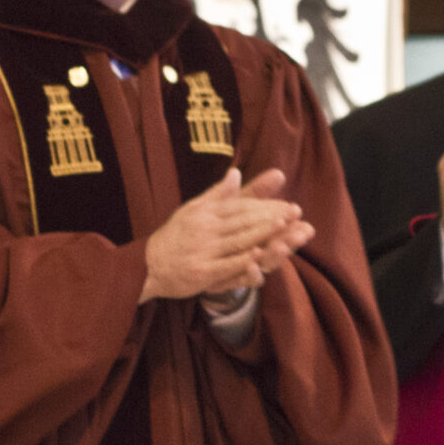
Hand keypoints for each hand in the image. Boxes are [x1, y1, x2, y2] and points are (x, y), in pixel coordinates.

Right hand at [142, 168, 304, 303]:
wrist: (148, 265)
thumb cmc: (176, 236)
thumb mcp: (194, 210)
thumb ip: (218, 194)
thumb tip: (236, 172)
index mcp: (205, 212)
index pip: (240, 206)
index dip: (265, 205)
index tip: (288, 205)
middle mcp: (204, 229)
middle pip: (242, 221)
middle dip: (270, 217)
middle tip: (294, 213)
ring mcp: (202, 251)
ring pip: (237, 241)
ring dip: (261, 234)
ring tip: (283, 227)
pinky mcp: (201, 272)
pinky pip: (225, 265)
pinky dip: (242, 261)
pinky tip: (258, 256)